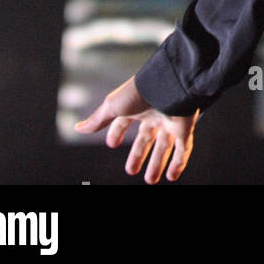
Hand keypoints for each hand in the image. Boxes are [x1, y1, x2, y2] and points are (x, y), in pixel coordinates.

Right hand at [75, 75, 198, 182]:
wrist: (170, 84)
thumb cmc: (140, 92)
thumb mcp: (113, 106)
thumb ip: (98, 120)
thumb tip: (78, 128)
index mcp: (137, 105)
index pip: (125, 121)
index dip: (118, 131)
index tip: (112, 144)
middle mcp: (155, 113)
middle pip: (146, 137)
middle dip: (139, 153)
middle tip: (131, 170)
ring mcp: (171, 120)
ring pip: (164, 146)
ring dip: (157, 164)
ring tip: (150, 180)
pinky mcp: (185, 127)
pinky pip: (183, 148)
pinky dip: (178, 163)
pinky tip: (171, 176)